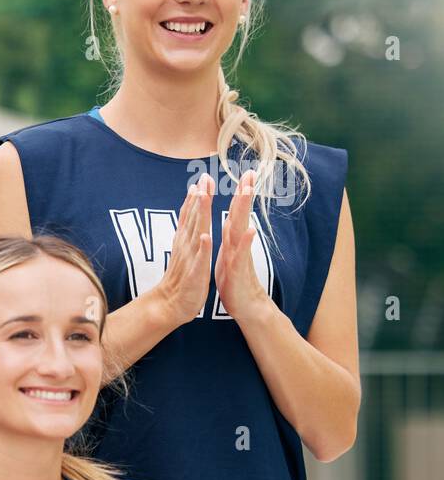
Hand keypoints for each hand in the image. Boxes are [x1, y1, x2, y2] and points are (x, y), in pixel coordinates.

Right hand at [152, 174, 212, 325]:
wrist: (170, 305)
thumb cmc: (181, 279)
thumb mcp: (185, 252)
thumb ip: (187, 232)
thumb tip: (191, 213)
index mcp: (186, 241)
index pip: (191, 215)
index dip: (197, 196)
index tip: (203, 178)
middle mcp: (186, 246)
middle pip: (194, 218)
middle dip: (199, 197)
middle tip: (204, 178)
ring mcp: (190, 259)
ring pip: (196, 233)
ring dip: (200, 215)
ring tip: (204, 197)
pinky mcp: (195, 275)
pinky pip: (199, 260)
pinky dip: (202, 248)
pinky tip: (205, 237)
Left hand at [213, 171, 269, 323]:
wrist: (246, 307)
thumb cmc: (235, 281)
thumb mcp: (229, 254)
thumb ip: (231, 236)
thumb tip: (232, 219)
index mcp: (232, 241)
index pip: (236, 212)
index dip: (239, 193)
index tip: (244, 172)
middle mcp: (238, 245)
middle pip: (241, 215)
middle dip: (245, 194)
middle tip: (250, 173)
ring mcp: (240, 257)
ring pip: (241, 230)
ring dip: (243, 211)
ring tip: (246, 192)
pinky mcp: (237, 272)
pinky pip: (240, 256)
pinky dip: (244, 243)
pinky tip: (250, 230)